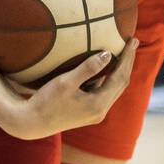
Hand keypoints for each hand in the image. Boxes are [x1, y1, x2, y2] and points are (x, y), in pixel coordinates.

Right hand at [0, 39, 138, 140]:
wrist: (30, 123)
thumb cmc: (46, 102)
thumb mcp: (65, 82)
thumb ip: (87, 68)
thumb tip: (108, 54)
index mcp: (98, 104)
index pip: (120, 77)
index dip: (127, 58)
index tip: (132, 40)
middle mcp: (100, 111)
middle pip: (121, 83)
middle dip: (127, 62)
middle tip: (132, 42)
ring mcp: (94, 113)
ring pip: (113, 88)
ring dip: (119, 70)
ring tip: (123, 53)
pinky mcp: (87, 112)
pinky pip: (104, 92)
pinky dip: (108, 78)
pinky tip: (105, 68)